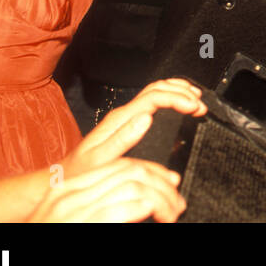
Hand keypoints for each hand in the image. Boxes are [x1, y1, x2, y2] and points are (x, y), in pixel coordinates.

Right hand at [29, 159, 185, 222]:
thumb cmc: (52, 241)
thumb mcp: (74, 220)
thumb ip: (102, 207)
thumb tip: (141, 205)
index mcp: (66, 190)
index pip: (120, 165)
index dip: (153, 172)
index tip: (170, 186)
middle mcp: (68, 194)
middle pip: (132, 170)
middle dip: (162, 184)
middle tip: (176, 204)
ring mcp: (72, 209)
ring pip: (135, 183)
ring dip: (163, 197)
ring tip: (172, 213)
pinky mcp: (81, 223)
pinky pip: (129, 206)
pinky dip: (153, 208)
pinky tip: (160, 219)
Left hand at [60, 79, 205, 179]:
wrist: (65, 178)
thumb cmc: (81, 173)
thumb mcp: (100, 159)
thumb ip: (122, 138)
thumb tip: (147, 118)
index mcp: (120, 118)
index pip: (154, 96)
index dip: (178, 98)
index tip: (195, 108)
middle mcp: (124, 114)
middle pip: (157, 88)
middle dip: (182, 91)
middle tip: (201, 104)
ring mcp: (126, 118)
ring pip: (156, 92)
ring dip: (178, 91)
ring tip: (196, 99)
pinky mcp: (129, 125)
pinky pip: (154, 104)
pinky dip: (171, 100)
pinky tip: (180, 107)